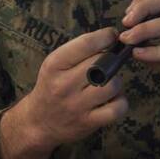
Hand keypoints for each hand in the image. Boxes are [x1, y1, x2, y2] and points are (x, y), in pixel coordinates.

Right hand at [16, 27, 130, 150]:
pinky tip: (112, 100)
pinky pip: (116, 109)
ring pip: (112, 86)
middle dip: (110, 60)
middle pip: (102, 64)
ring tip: (108, 83)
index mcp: (55, 64)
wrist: (39, 122)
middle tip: (107, 64)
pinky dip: (120, 103)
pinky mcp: (88, 122)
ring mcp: (76, 105)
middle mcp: (64, 84)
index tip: (111, 36)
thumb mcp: (55, 64)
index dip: (105, 36)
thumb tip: (111, 38)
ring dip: (116, 83)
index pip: (86, 43)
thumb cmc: (52, 86)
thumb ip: (79, 51)